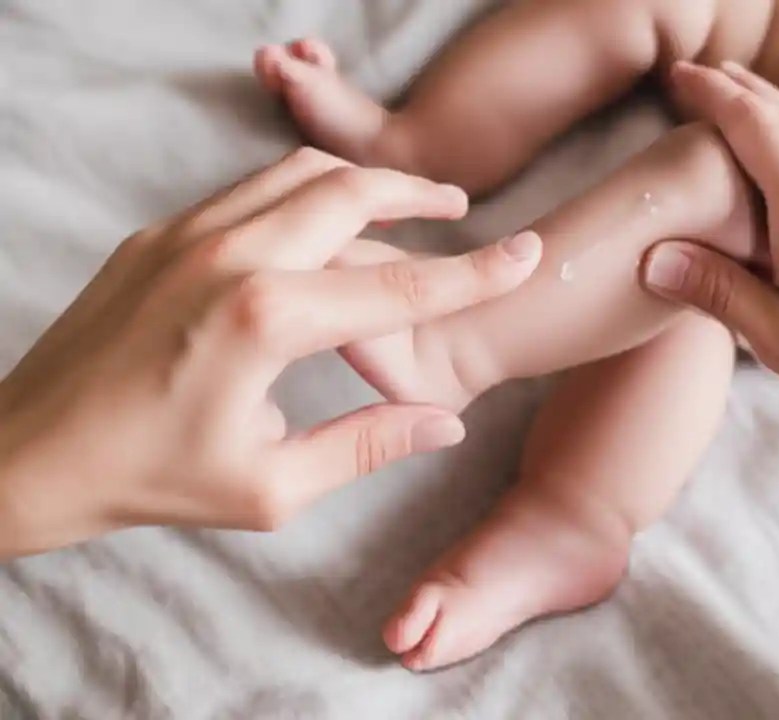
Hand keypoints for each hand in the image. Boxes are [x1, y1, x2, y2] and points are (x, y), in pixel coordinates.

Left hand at [0, 148, 542, 558]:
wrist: (28, 454)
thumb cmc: (149, 479)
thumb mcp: (272, 488)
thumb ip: (366, 445)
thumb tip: (445, 421)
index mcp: (266, 321)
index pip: (400, 290)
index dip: (475, 275)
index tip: (529, 255)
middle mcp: (229, 259)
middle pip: (351, 193)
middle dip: (418, 195)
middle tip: (460, 209)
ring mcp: (186, 237)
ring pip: (297, 176)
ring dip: (360, 183)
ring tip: (403, 202)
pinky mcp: (157, 237)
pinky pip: (247, 192)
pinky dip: (301, 194)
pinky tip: (319, 226)